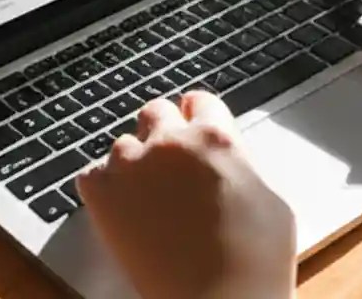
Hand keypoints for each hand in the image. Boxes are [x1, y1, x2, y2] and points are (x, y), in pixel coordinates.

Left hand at [78, 92, 295, 298]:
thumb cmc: (255, 261)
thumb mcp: (270, 198)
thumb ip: (241, 165)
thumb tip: (229, 163)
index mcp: (216, 137)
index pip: (198, 100)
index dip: (198, 117)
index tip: (195, 127)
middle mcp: (171, 142)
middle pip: (156, 111)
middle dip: (163, 132)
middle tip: (171, 162)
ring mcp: (132, 166)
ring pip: (122, 143)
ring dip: (134, 160)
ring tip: (147, 193)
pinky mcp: (102, 196)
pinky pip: (91, 174)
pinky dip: (103, 186)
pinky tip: (122, 207)